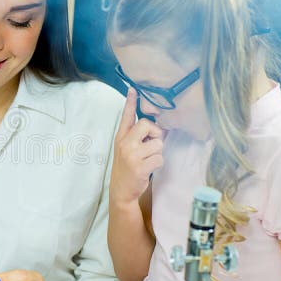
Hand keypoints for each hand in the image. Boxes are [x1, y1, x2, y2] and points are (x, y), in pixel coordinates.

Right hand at [109, 89, 163, 206]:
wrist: (121, 191)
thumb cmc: (127, 168)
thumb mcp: (125, 149)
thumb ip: (136, 137)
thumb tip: (156, 127)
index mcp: (121, 137)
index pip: (126, 116)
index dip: (130, 102)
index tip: (133, 89)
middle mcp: (125, 143)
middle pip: (148, 125)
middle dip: (156, 134)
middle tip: (151, 144)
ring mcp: (131, 155)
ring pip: (158, 143)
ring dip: (157, 153)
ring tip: (148, 160)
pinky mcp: (140, 166)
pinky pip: (159, 158)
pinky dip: (158, 164)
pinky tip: (149, 168)